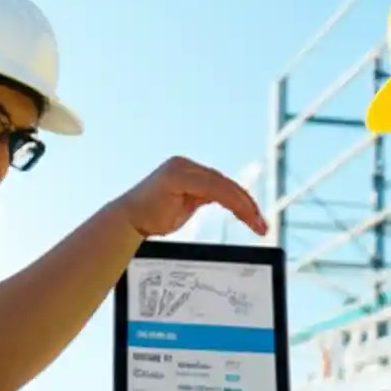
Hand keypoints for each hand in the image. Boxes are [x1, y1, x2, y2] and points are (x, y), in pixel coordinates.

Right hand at [113, 157, 267, 237]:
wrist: (126, 222)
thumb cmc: (151, 219)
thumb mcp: (183, 207)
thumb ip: (201, 199)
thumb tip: (227, 201)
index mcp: (187, 170)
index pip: (221, 184)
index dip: (242, 201)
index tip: (257, 220)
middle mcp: (185, 165)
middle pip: (226, 183)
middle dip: (248, 205)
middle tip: (263, 226)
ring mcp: (182, 168)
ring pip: (223, 185)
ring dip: (244, 207)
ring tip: (258, 224)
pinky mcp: (179, 176)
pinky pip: (214, 189)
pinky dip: (232, 203)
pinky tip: (244, 216)